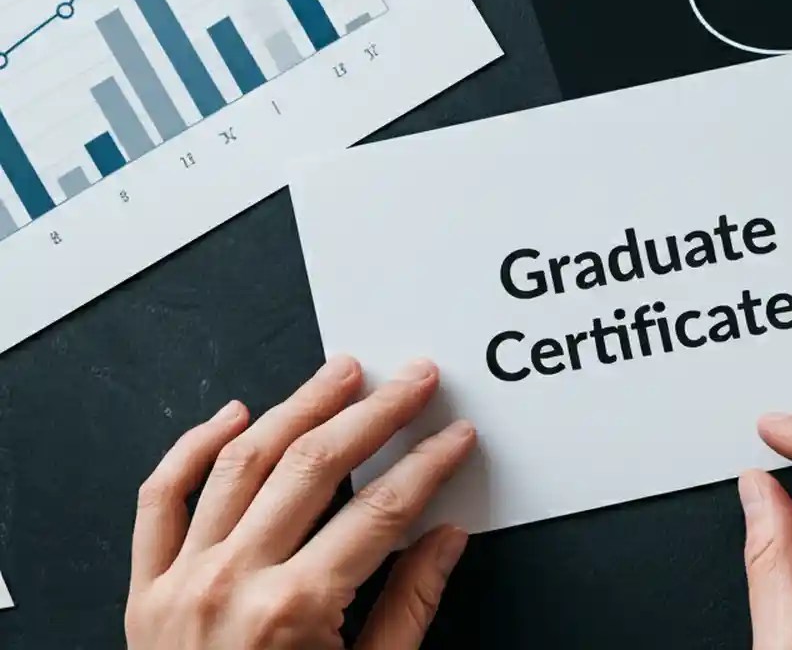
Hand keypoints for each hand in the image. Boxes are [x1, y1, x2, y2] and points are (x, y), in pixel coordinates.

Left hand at [125, 356, 475, 648]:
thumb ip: (408, 608)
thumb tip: (446, 538)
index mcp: (296, 611)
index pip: (381, 510)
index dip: (427, 465)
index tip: (455, 437)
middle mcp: (234, 582)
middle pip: (315, 464)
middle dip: (375, 413)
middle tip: (412, 378)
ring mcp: (182, 579)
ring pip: (244, 460)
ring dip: (298, 405)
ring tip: (340, 372)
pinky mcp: (144, 588)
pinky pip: (161, 496)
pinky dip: (193, 445)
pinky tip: (233, 412)